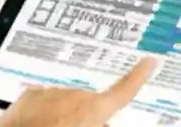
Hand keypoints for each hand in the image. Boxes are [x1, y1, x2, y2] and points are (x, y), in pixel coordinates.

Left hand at [0, 57, 157, 126]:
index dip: (139, 76)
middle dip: (87, 119)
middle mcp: (75, 96)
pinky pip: (45, 103)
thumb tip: (106, 121)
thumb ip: (101, 122)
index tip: (149, 61)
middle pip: (91, 106)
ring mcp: (52, 93)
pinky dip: (44, 114)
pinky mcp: (31, 95)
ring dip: (63, 117)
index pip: (124, 90)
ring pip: (66, 105)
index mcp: (94, 109)